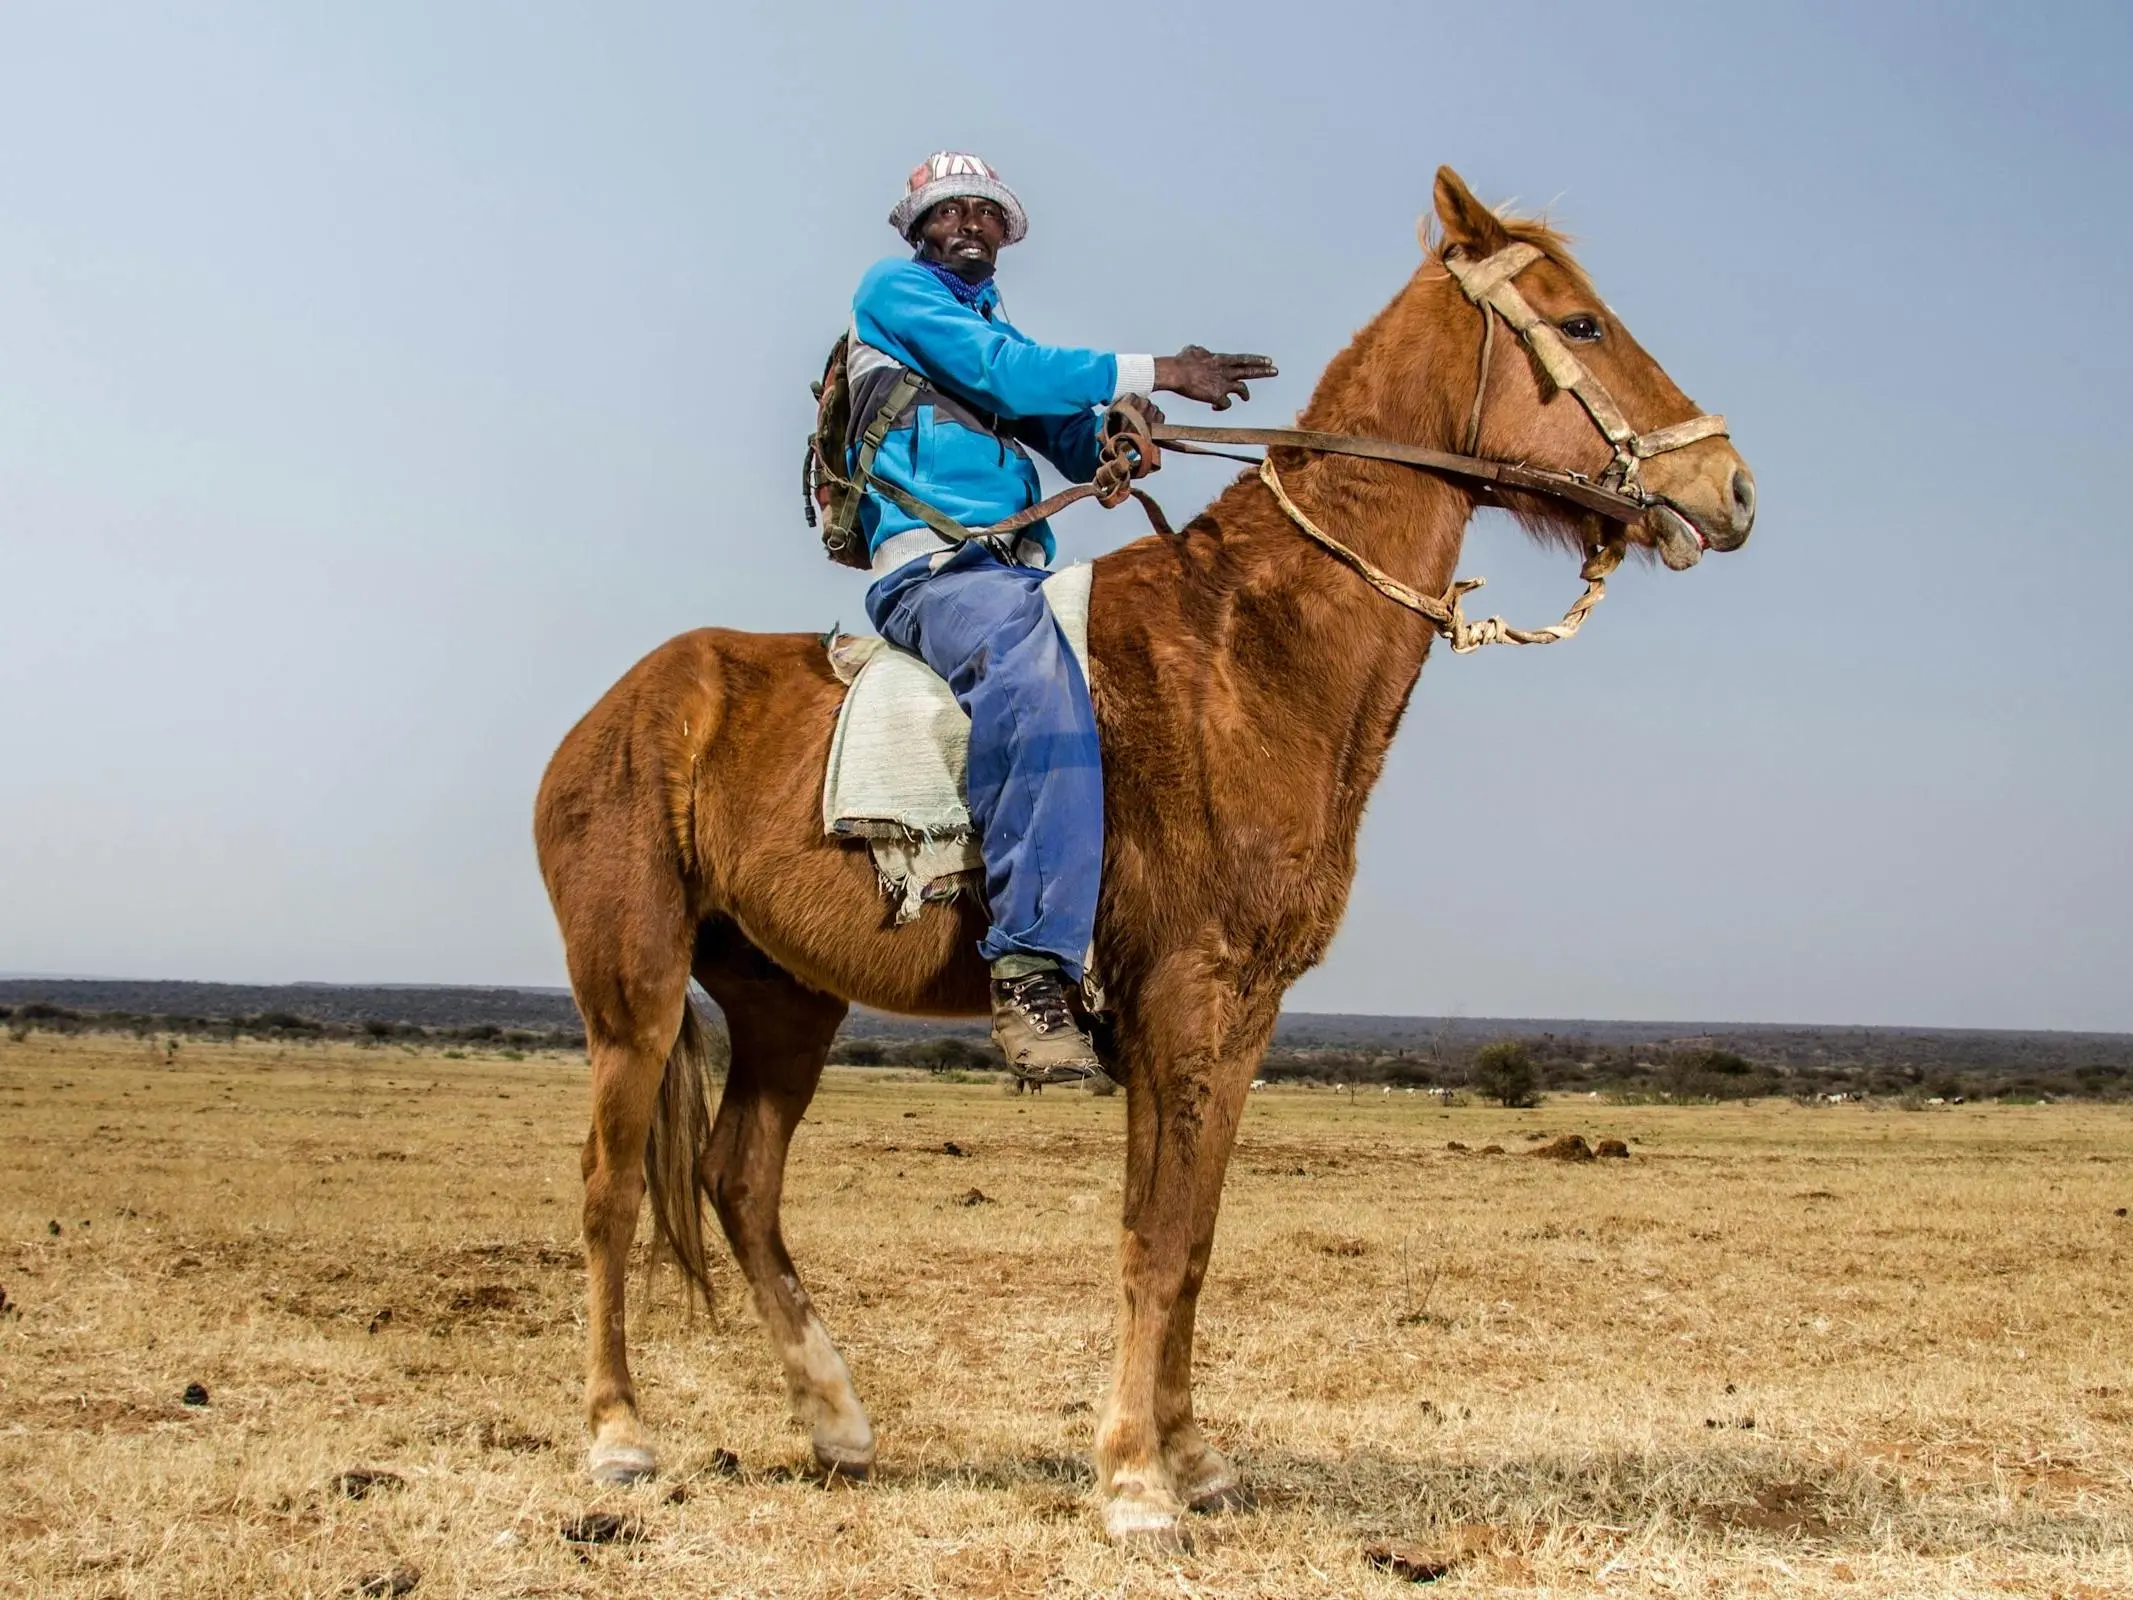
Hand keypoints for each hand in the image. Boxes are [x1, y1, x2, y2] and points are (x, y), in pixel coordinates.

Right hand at [1153, 346, 1277, 410]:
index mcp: (1221, 360)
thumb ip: (1201, 351)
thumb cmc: (1181, 361)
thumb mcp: (1193, 350)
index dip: (1257, 360)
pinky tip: (1215, 407)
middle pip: (1249, 372)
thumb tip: (1200, 350)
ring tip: (1246, 397)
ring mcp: (1223, 384)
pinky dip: (1222, 406)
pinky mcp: (1217, 397)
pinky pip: (1225, 404)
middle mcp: (1226, 371)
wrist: (1176, 373)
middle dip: (1264, 371)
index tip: (1268, 360)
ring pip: (1242, 389)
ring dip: (1245, 394)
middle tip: (1275, 371)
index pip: (1244, 359)